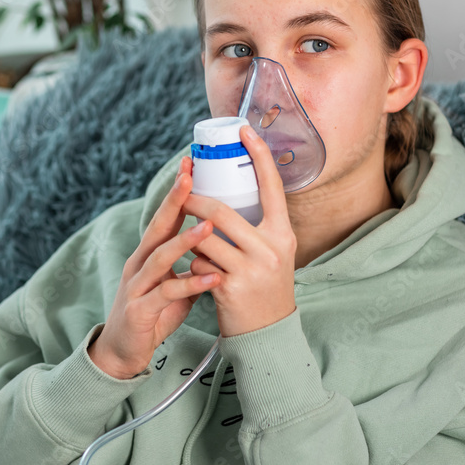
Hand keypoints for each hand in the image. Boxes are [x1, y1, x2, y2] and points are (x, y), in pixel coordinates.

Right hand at [88, 156, 221, 378]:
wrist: (121, 353)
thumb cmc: (150, 317)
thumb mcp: (174, 287)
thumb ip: (191, 267)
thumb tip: (220, 251)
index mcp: (149, 255)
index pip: (165, 217)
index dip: (178, 192)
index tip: (192, 165)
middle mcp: (139, 264)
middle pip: (157, 226)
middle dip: (175, 200)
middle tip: (192, 175)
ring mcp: (137, 286)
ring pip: (160, 257)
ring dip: (185, 240)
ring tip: (209, 226)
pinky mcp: (140, 310)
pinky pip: (166, 294)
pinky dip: (190, 284)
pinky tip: (212, 278)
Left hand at [182, 124, 297, 336]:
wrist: (266, 334)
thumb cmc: (263, 287)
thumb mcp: (271, 253)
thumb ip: (255, 227)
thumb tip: (224, 194)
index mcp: (283, 233)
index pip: (272, 186)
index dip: (259, 155)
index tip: (243, 130)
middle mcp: (271, 248)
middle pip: (222, 210)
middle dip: (194, 200)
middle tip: (181, 193)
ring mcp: (252, 268)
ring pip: (205, 236)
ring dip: (191, 236)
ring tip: (192, 241)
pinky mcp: (231, 287)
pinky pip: (199, 262)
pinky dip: (192, 262)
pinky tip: (197, 271)